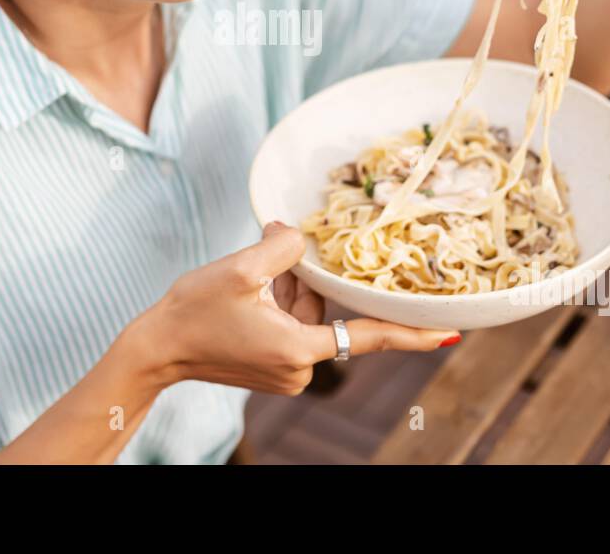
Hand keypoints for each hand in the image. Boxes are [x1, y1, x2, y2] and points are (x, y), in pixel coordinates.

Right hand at [136, 221, 459, 395]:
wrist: (157, 349)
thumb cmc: (195, 310)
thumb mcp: (241, 267)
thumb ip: (285, 248)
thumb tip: (303, 237)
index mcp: (299, 348)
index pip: (369, 337)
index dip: (413, 334)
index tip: (452, 333)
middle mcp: (299, 368)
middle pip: (324, 313)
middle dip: (301, 283)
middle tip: (267, 256)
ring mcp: (285, 372)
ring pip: (307, 318)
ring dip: (287, 292)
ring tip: (250, 277)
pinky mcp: (272, 369)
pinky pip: (292, 328)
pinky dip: (278, 305)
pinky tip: (250, 291)